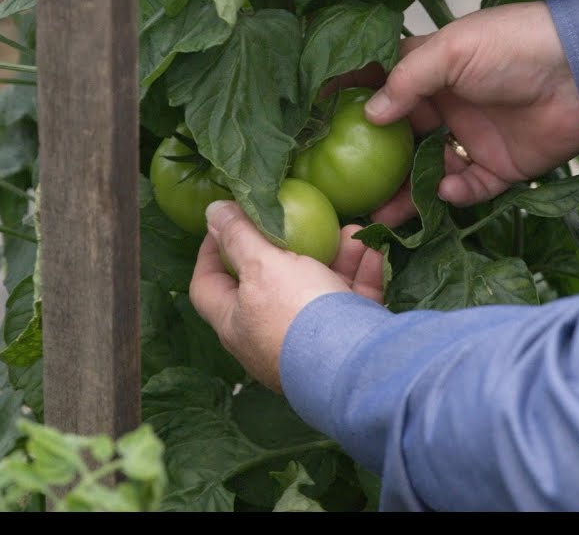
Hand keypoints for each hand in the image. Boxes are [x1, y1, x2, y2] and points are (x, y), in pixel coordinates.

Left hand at [189, 200, 383, 391]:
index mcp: (235, 323)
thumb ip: (239, 236)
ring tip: (349, 231)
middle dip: (290, 248)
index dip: (210, 252)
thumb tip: (212, 211)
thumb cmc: (297, 315)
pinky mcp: (344, 345)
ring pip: (318, 290)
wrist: (353, 366)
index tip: (224, 223)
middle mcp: (266, 337)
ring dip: (335, 257)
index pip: (207, 284)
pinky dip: (361, 276)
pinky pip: (350, 303)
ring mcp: (307, 343)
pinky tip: (372, 252)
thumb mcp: (262, 266)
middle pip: (270, 284)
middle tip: (300, 222)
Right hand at [340, 2, 578, 225]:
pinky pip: (469, 189)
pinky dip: (453, 195)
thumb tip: (370, 114)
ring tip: (378, 213)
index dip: (352, 100)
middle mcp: (449, 106)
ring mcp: (474, 138)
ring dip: (405, 192)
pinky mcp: (502, 167)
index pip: (383, 85)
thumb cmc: (516, 44)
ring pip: (428, 172)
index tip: (317, 120)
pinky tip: (442, 192)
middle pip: (400, 139)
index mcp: (433, 69)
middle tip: (341, 185)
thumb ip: (407, 80)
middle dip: (371, 162)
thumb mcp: (452, 50)